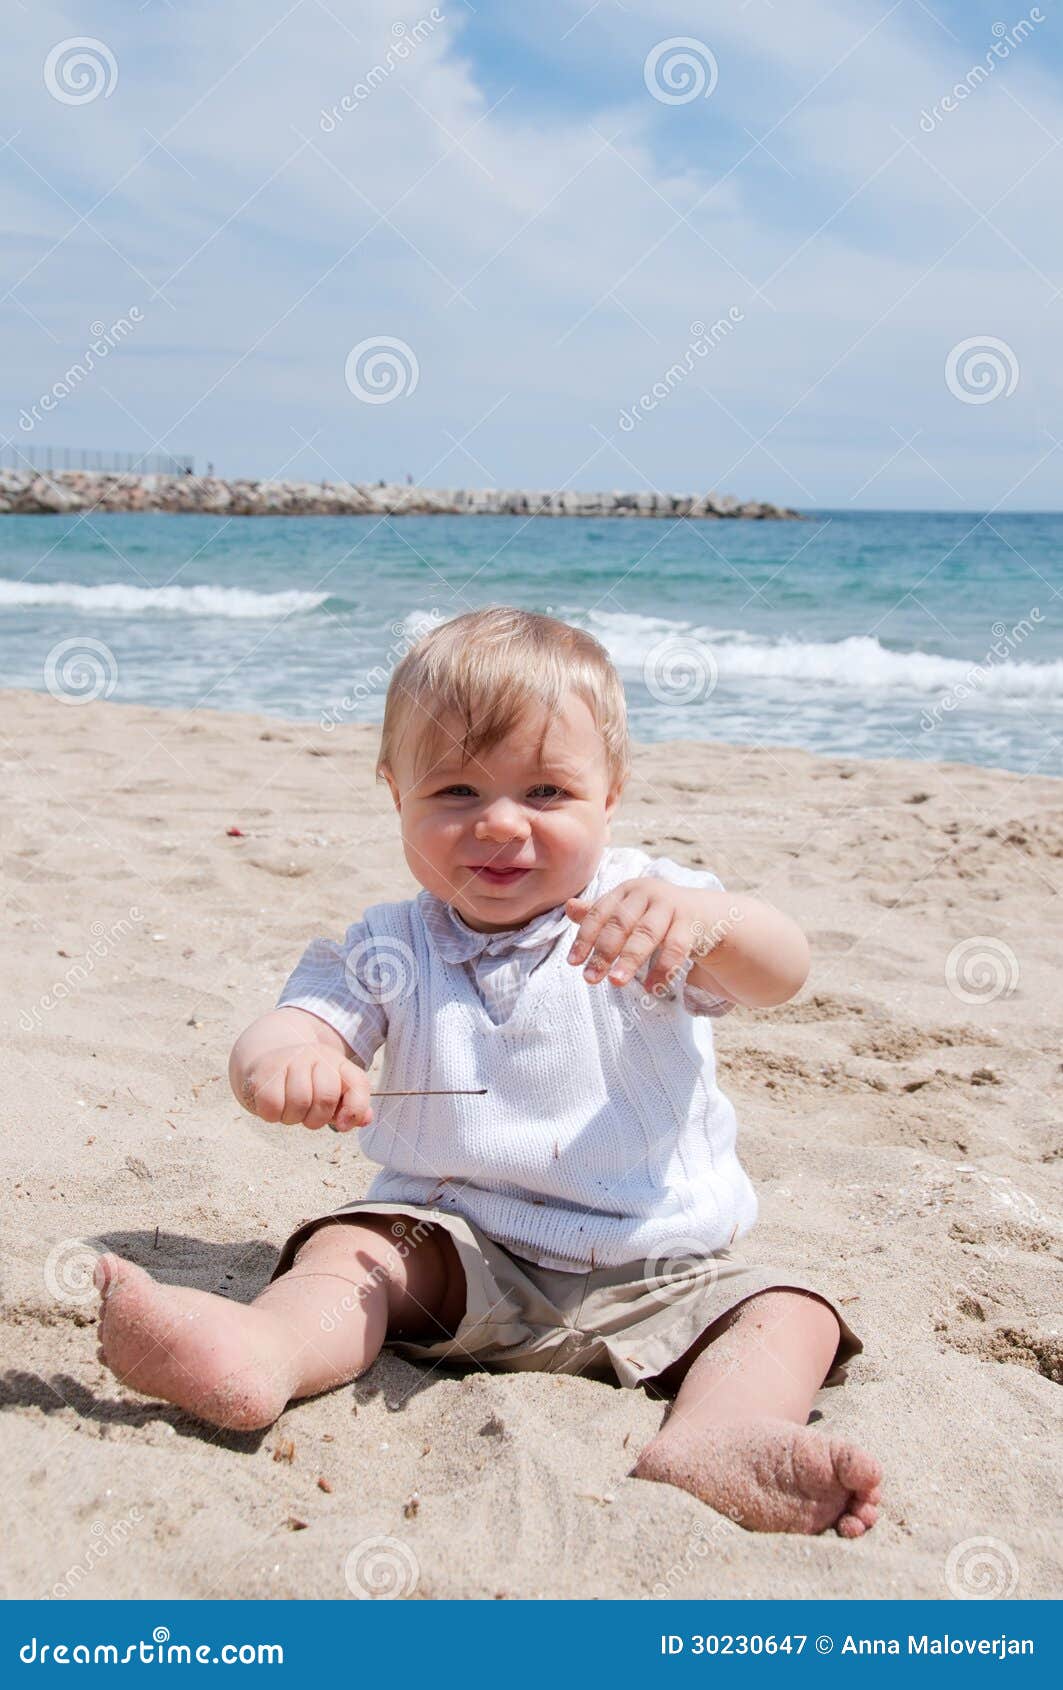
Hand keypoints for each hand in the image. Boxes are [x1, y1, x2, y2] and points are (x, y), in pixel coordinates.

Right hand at [238, 1043, 372, 1131]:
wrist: (267, 1057)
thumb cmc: (304, 1081)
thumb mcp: (332, 1090)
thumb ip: (352, 1106)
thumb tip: (365, 1119)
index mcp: (337, 1062)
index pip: (357, 1084)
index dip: (355, 1109)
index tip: (342, 1125)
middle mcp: (315, 1056)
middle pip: (326, 1097)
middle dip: (316, 1119)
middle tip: (306, 1115)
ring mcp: (289, 1060)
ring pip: (299, 1102)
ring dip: (293, 1117)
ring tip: (289, 1109)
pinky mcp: (264, 1070)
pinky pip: (272, 1105)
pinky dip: (272, 1115)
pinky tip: (273, 1106)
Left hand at [566, 879, 713, 995]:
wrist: (706, 915)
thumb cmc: (657, 916)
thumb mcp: (629, 912)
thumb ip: (600, 913)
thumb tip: (568, 906)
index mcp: (627, 891)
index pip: (600, 914)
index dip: (585, 938)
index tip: (573, 963)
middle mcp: (648, 893)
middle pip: (621, 923)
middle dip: (604, 952)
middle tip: (590, 978)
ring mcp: (671, 906)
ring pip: (646, 934)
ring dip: (630, 959)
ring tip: (616, 981)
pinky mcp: (692, 922)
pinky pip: (675, 947)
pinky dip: (663, 968)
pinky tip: (651, 987)